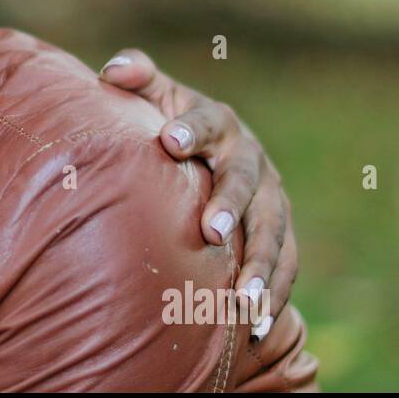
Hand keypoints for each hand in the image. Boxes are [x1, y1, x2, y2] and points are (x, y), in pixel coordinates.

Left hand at [99, 50, 296, 335]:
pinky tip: (257, 327)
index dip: (190, 129)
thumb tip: (113, 70)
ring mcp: (269, 196)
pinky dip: (276, 293)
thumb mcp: (154, 96)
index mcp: (217, 122)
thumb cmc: (168, 124)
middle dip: (230, 204)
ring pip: (273, 231)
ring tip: (244, 300)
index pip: (206, 121)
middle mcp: (250, 158)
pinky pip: (285, 263)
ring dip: (261, 265)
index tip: (169, 140)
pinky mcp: (278, 230)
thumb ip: (136, 76)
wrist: (209, 151)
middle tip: (211, 230)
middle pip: (244, 182)